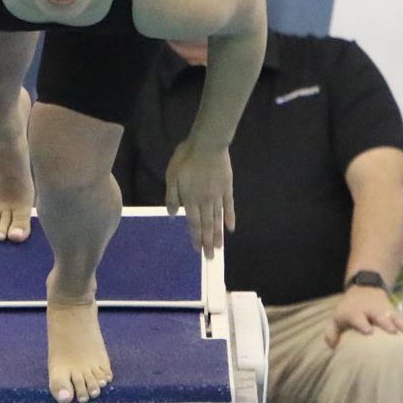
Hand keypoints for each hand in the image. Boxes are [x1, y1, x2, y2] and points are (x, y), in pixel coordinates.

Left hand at [163, 138, 234, 255]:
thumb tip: (174, 214)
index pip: (194, 223)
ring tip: (220, 248)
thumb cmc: (186, 158)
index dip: (196, 237)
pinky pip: (229, 206)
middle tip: (211, 257)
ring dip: (218, 234)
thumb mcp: (172, 176)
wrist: (207, 144)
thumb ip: (172, 196)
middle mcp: (205, 201)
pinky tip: (231, 228)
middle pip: (207, 225)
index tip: (198, 250)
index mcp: (191, 199)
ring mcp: (218, 196)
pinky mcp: (227, 188)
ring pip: (218, 219)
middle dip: (208, 242)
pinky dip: (230, 218)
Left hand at [323, 285, 402, 347]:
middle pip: (380, 316)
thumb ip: (332, 332)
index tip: (368, 331)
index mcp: (356, 312)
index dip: (363, 323)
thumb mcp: (338, 317)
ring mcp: (386, 311)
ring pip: (397, 318)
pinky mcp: (396, 313)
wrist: (365, 288)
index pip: (358, 317)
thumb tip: (333, 347)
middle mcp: (372, 311)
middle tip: (392, 332)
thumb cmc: (349, 309)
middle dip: (386, 323)